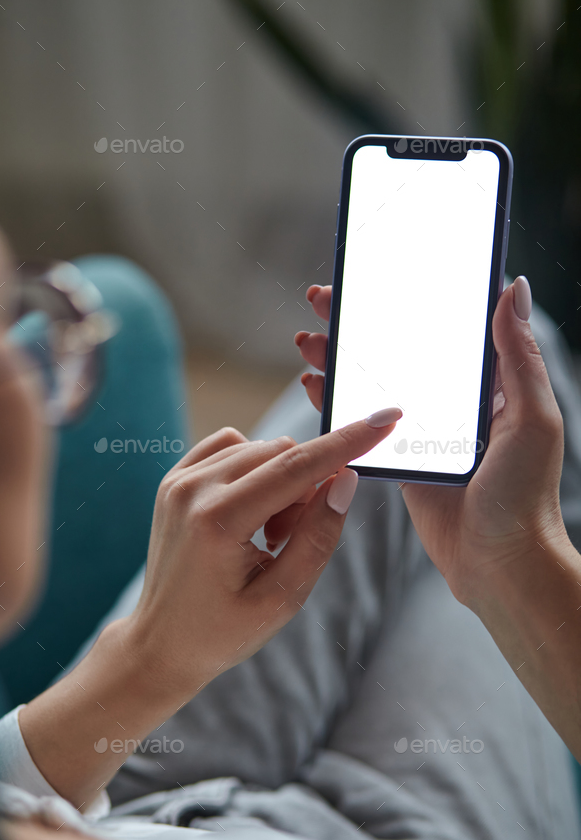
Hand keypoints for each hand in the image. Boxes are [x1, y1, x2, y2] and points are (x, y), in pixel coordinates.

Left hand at [128, 414, 400, 693]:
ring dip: (281, 482)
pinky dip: (255, 470)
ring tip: (266, 535)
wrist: (162, 643)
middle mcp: (192, 489)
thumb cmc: (222, 631)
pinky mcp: (175, 478)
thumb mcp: (283, 598)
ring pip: (261, 448)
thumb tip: (344, 480)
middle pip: (282, 453)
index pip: (296, 467)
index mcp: (217, 522)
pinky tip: (250, 509)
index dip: (347, 442)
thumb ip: (318, 537)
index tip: (386, 418)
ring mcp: (178, 480)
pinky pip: (232, 446)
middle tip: (289, 539)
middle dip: (306, 487)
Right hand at [296, 280, 568, 608]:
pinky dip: (336, 403)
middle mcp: (449, 401)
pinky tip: (314, 385)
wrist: (499, 562)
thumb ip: (518, 356)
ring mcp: (420, 429)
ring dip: (338, 359)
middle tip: (323, 299)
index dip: (404, 300)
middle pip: (396, 350)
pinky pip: (362, 423)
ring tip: (308, 339)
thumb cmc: (524, 494)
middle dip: (357, 324)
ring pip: (372, 383)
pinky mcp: (398, 459)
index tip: (373, 277)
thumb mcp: (531, 417)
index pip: (438, 328)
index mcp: (484, 384)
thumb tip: (513, 287)